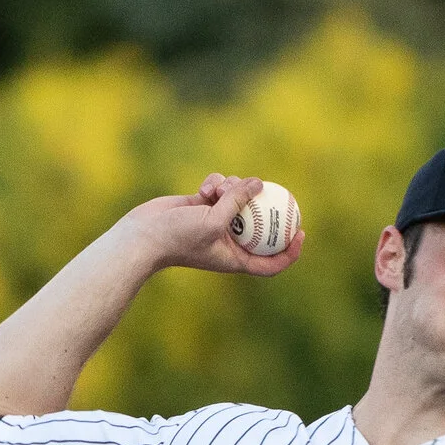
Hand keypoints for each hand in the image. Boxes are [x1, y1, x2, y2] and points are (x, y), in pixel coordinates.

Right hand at [121, 174, 302, 277]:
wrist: (143, 235)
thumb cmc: (178, 236)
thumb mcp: (214, 220)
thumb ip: (238, 201)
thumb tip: (259, 183)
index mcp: (235, 258)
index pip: (271, 262)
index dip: (290, 251)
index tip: (301, 231)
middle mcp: (227, 242)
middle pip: (258, 225)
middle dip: (262, 206)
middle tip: (271, 190)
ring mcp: (215, 223)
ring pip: (238, 200)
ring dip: (233, 188)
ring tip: (222, 187)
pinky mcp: (202, 205)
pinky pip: (219, 190)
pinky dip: (215, 184)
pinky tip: (206, 185)